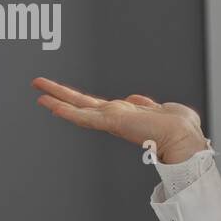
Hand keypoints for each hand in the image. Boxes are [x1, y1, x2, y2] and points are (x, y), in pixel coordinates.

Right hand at [32, 77, 207, 162]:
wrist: (182, 136)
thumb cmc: (178, 126)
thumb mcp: (160, 109)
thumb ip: (144, 103)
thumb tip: (136, 98)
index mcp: (126, 113)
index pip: (96, 106)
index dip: (78, 101)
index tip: (63, 96)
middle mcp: (116, 116)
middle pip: (81, 103)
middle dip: (60, 94)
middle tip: (39, 85)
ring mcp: (112, 119)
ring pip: (78, 108)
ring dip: (58, 99)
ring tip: (39, 93)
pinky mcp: (111, 122)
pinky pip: (84, 116)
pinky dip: (67, 111)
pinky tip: (51, 105)